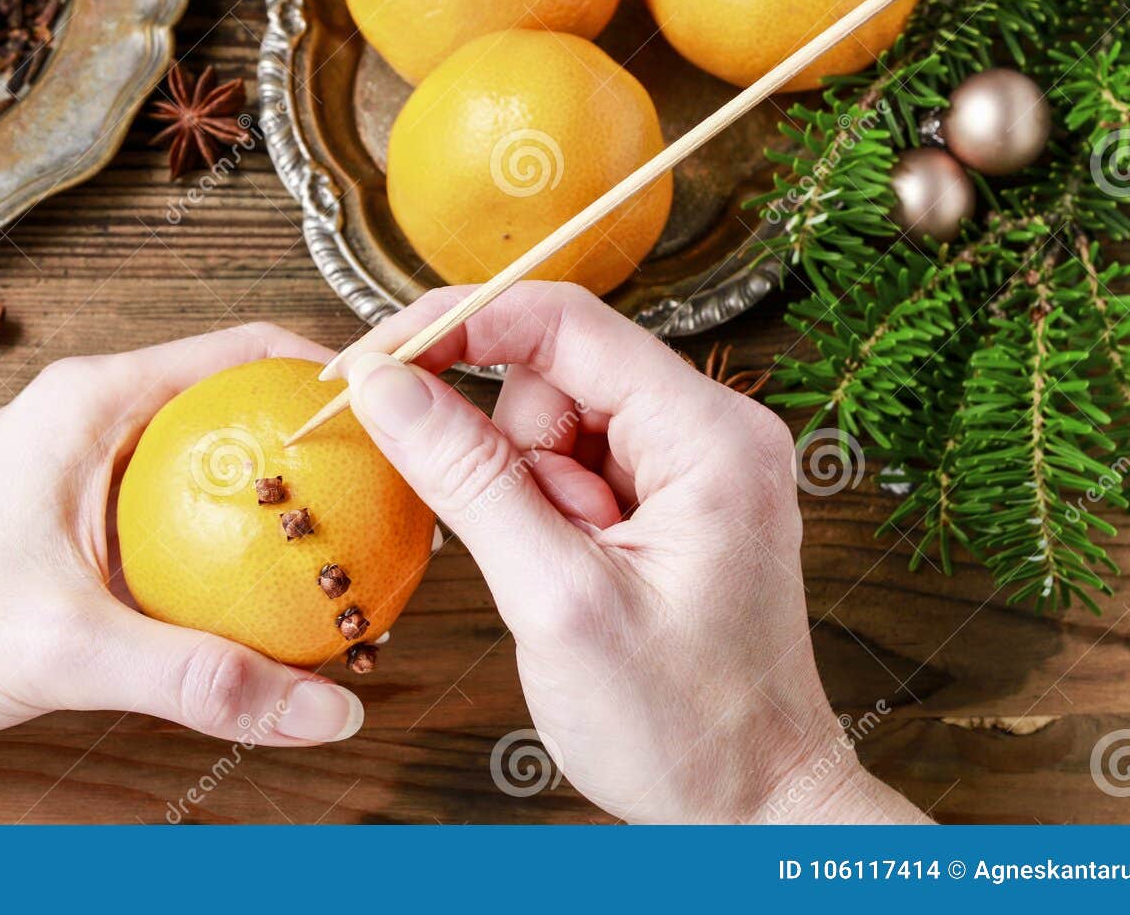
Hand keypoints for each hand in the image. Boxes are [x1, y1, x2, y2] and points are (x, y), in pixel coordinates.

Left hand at [0, 325, 364, 822]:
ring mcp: (83, 481)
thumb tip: (328, 708)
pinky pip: (177, 534)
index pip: (242, 351)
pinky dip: (228, 562)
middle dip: (316, 453)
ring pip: (208, 478)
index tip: (403, 415)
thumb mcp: (72, 647)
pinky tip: (270, 615)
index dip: (331, 373)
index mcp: (93, 401)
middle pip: (235, 414)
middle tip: (394, 504)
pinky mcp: (75, 538)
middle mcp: (94, 425)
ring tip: (353, 561)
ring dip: (274, 513)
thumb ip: (206, 678)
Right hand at [329, 283, 925, 823]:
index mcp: (708, 435)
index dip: (455, 326)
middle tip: (531, 547)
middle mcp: (710, 429)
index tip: (374, 361)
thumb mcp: (558, 600)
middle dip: (509, 454)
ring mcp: (692, 464)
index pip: (563, 322)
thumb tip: (386, 386)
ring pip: (552, 425)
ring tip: (565, 576)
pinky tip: (573, 575)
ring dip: (530, 496)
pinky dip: (547, 517)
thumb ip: (468, 479)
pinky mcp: (669, 499)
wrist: (755, 808)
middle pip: (552, 374)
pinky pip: (571, 469)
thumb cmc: (687, 727)